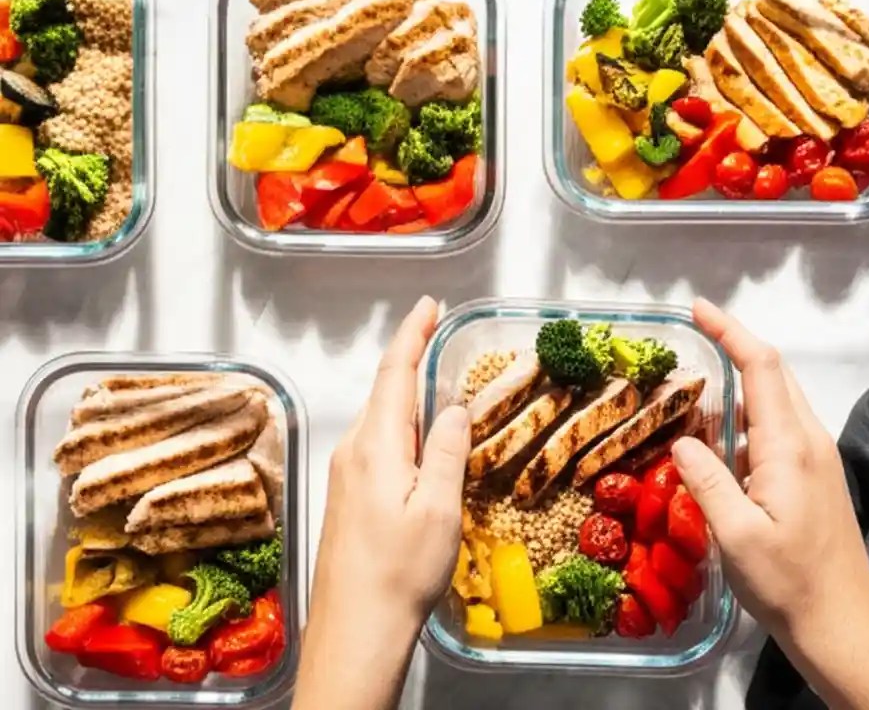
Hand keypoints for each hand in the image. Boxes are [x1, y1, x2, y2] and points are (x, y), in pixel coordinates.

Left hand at [295, 297, 470, 709]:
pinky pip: (378, 446)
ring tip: (439, 385)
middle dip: (411, 359)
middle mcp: (354, 453)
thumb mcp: (439, 508)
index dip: (412, 333)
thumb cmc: (398, 574)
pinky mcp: (348, 499)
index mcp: (376, 446)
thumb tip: (454, 405)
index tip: (428, 305)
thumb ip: (447, 450)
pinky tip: (421, 443)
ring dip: (408, 397)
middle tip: (440, 336)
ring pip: (381, 421)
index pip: (394, 372)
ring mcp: (346, 476)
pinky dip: (402, 428)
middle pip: (385, 392)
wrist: (354, 630)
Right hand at [672, 300, 868, 709]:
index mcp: (791, 446)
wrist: (842, 626)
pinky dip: (747, 426)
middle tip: (690, 342)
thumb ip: (707, 480)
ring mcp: (817, 462)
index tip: (698, 309)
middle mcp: (810, 443)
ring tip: (692, 398)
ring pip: (776, 407)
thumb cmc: (790, 584)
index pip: (762, 366)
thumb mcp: (736, 534)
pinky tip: (720, 448)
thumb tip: (683, 441)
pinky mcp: (816, 483)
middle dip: (734, 350)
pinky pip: (779, 435)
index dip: (731, 330)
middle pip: (773, 377)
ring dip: (739, 392)